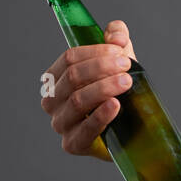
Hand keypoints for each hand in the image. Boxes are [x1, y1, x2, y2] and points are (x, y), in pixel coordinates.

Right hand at [41, 20, 136, 161]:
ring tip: (126, 82)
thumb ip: (116, 40)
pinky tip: (115, 106)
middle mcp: (52, 100)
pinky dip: (100, 116)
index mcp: (57, 78)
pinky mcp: (73, 144)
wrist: (127, 131)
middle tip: (126, 66)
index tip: (120, 52)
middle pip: (72, 77)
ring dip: (103, 88)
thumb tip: (116, 35)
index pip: (69, 58)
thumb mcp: (118, 62)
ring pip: (77, 101)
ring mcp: (61, 123)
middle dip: (101, 68)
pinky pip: (84, 130)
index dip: (95, 52)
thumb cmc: (117, 92)